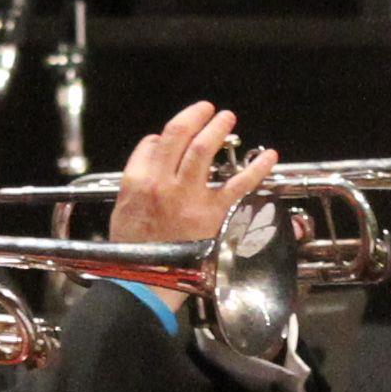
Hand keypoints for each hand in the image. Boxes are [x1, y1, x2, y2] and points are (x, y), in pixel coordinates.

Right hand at [104, 101, 271, 257]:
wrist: (145, 282)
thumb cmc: (134, 250)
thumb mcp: (122, 209)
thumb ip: (136, 177)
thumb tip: (153, 147)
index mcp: (138, 181)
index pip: (153, 143)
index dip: (167, 133)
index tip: (178, 132)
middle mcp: (162, 184)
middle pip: (179, 135)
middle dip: (196, 116)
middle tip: (208, 109)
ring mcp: (188, 197)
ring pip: (204, 150)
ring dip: (218, 129)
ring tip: (227, 118)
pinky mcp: (212, 214)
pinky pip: (238, 184)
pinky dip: (257, 168)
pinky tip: (268, 156)